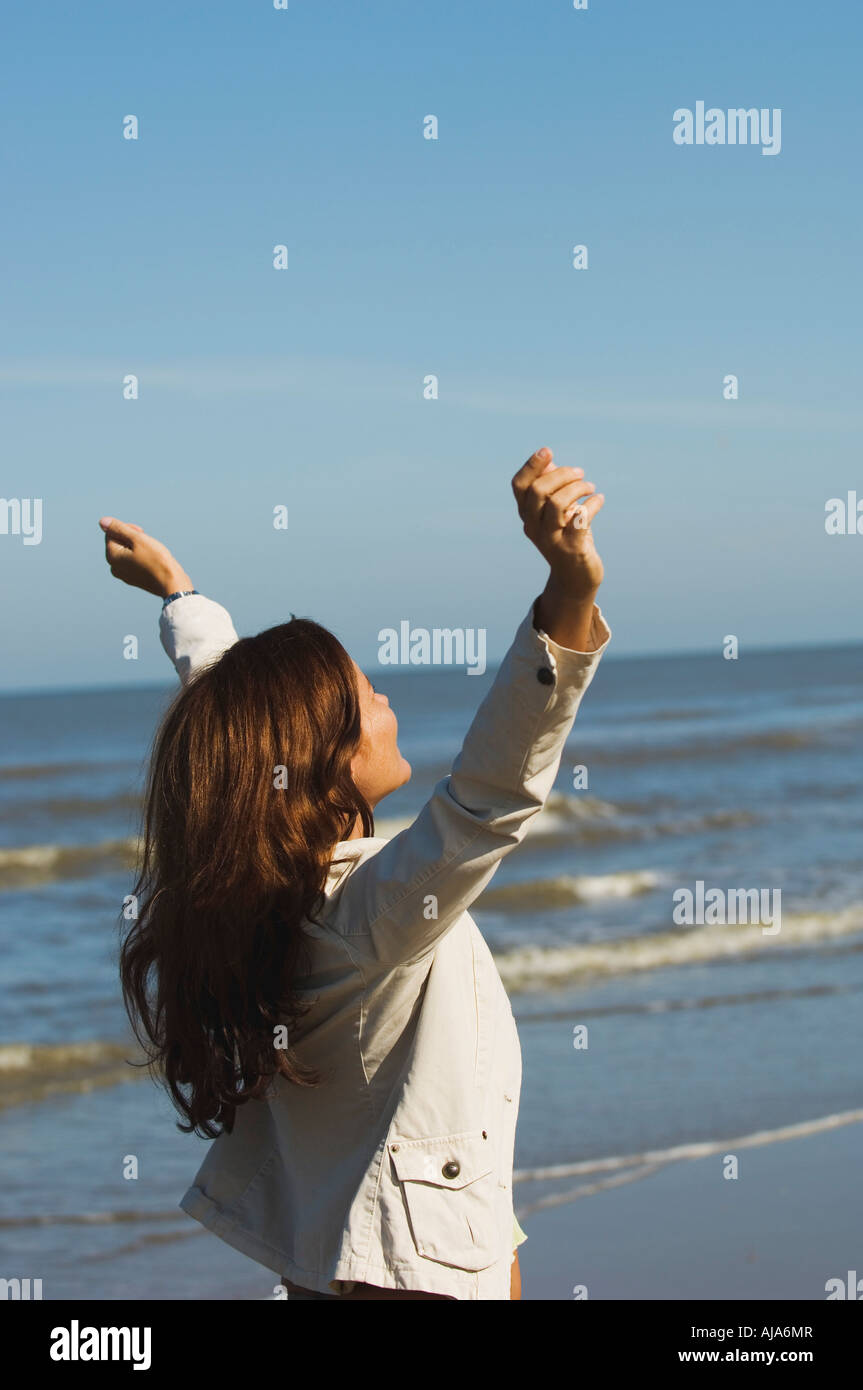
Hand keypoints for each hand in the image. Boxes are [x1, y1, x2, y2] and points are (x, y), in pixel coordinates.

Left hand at [99, 517, 193, 597]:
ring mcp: (123, 575)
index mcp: (112, 556)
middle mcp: (114, 567)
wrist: (172, 583)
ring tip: (151, 553)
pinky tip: (153, 562)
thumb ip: (119, 528)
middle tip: (148, 544)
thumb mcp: (137, 539)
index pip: (111, 533)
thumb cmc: (156, 560)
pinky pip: (133, 562)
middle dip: (132, 539)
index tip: (141, 533)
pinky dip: (142, 558)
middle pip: (119, 543)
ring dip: (138, 548)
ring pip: (127, 552)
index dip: (127, 529)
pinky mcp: (134, 579)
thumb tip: (102, 521)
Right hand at [511, 447, 603, 597]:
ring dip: (577, 488)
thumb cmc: (566, 537)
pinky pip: (580, 520)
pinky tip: (599, 500)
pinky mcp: (571, 549)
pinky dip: (592, 505)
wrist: (575, 579)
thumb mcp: (555, 512)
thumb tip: (547, 460)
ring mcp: (551, 540)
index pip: (519, 486)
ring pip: (557, 504)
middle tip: (581, 473)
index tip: (548, 451)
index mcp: (527, 515)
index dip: (531, 465)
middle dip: (562, 475)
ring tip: (591, 487)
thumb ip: (550, 487)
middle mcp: (533, 528)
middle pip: (538, 491)